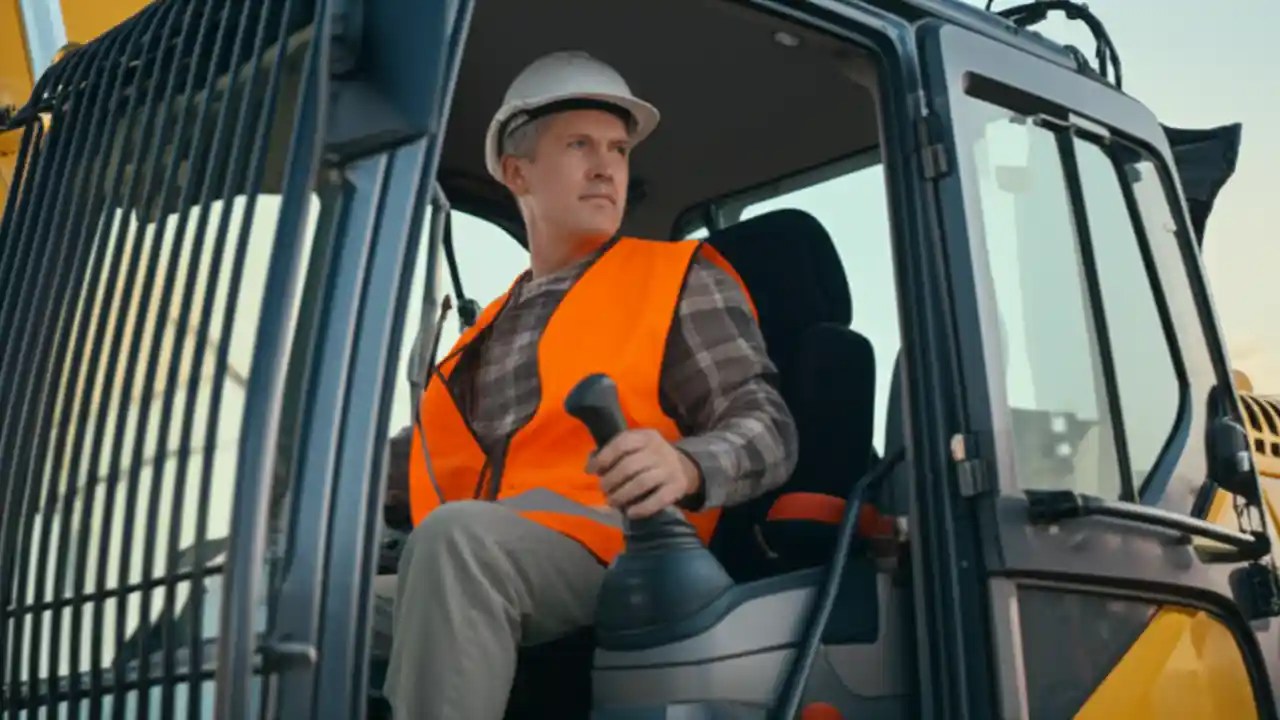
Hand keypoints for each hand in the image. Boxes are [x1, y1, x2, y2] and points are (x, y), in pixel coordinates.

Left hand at [586, 429, 701, 518]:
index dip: (603, 458)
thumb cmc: (648, 457)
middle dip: (610, 481)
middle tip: (603, 490)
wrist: (684, 466)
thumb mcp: (634, 447)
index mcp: (645, 436)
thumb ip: (612, 452)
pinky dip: (641, 508)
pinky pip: (657, 500)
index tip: (591, 471)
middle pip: (629, 466)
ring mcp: (669, 469)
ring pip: (641, 483)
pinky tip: (630, 513)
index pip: (621, 443)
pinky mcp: (677, 487)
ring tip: (612, 502)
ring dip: (622, 495)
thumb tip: (590, 465)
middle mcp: (658, 450)